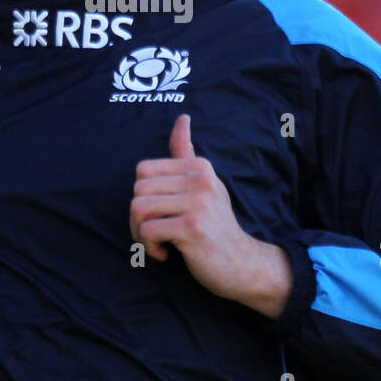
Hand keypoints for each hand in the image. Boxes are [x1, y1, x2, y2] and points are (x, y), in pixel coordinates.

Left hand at [130, 114, 292, 318]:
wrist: (242, 263)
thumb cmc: (216, 224)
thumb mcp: (205, 183)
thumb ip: (186, 153)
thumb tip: (182, 118)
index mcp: (199, 166)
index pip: (143, 169)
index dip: (142, 194)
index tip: (158, 212)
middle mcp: (200, 180)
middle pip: (138, 189)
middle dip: (138, 216)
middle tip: (154, 232)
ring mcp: (197, 203)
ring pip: (139, 208)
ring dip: (141, 232)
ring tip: (158, 242)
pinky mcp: (192, 228)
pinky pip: (148, 230)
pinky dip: (150, 246)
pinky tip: (166, 253)